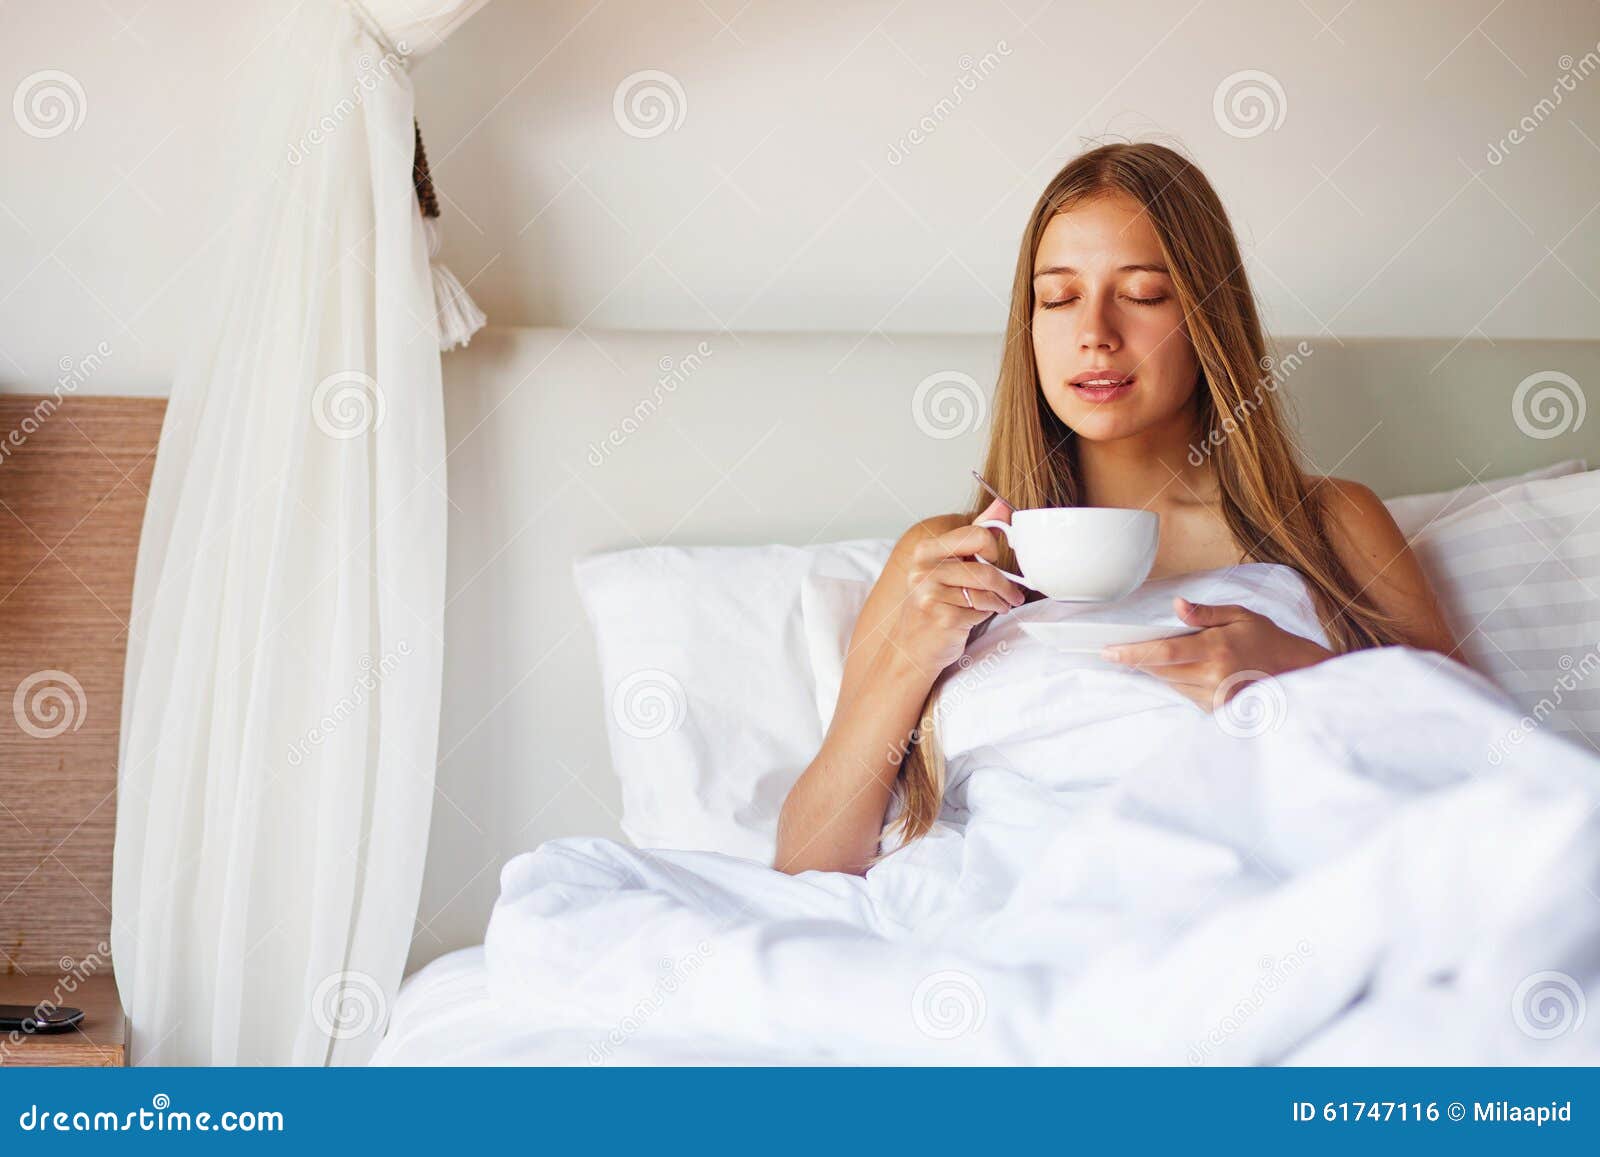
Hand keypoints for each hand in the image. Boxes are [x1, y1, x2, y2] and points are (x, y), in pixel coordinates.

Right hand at [892, 498, 1025, 673]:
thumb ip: (974, 536)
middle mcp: (924, 569)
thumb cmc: (935, 605)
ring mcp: (929, 594)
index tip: (996, 560)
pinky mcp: (940, 617)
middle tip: (1013, 592)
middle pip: (985, 567)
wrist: (911, 647)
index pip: (975, 534)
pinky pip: (980, 611)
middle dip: (1005, 583)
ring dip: (1001, 601)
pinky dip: (987, 615)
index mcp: (926, 551)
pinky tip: (980, 618)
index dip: (994, 548)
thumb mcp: (949, 567)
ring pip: (986, 591)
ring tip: (1000, 605)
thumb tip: (1001, 506)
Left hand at [1098, 596, 1331, 710]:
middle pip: (1161, 670)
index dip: (1132, 653)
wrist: (1298, 673)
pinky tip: (1193, 669)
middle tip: (1124, 647)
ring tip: (1177, 654)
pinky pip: (1185, 694)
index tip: (1108, 652)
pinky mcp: (1217, 711)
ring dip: (1163, 669)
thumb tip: (1176, 605)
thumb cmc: (1268, 640)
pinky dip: (1180, 681)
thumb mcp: (1240, 615)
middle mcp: (1214, 678)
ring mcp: (1216, 698)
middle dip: (1141, 659)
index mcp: (1217, 650)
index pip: (1164, 653)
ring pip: (1171, 683)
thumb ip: (1205, 613)